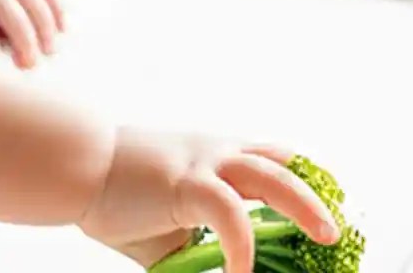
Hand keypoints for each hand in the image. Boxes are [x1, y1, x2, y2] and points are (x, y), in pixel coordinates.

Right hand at [79, 129, 340, 272]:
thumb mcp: (166, 228)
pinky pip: (229, 213)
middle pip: (286, 164)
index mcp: (214, 157)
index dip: (305, 182)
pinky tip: (241, 272)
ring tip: (325, 238)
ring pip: (271, 177)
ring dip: (305, 206)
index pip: (273, 159)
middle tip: (337, 229)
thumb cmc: (115, 196)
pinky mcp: (186, 182)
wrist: (75, 168)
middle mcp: (217, 153)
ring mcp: (203, 164)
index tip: (328, 207)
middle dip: (319, 194)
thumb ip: (198, 251)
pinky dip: (242, 246)